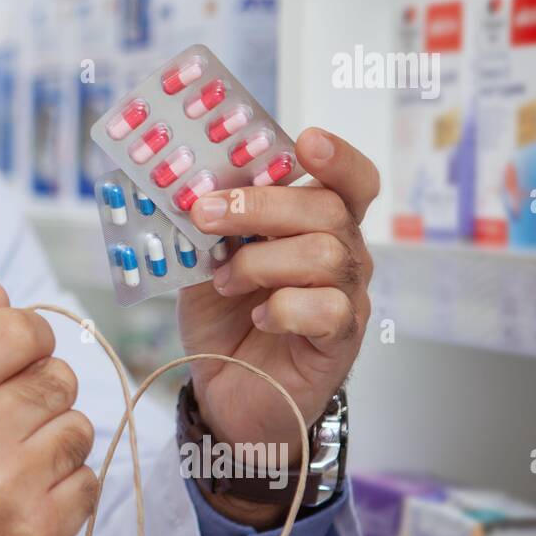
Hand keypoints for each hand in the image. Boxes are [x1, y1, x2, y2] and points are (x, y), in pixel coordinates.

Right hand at [0, 281, 97, 535]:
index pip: (16, 329)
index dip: (29, 338)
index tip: (22, 358)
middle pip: (56, 377)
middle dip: (42, 392)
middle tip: (12, 419)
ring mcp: (6, 489)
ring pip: (79, 428)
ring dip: (56, 440)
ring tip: (16, 461)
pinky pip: (89, 482)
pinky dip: (65, 488)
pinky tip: (27, 496)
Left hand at [177, 129, 377, 522]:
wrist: (227, 394)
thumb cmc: (224, 321)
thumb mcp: (205, 263)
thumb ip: (207, 229)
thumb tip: (185, 189)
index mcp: (315, 225)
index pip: (350, 180)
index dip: (337, 157)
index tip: (304, 140)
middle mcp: (343, 255)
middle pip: (328, 209)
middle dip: (261, 205)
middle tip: (206, 215)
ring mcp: (347, 298)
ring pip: (327, 254)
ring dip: (261, 261)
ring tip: (226, 282)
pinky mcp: (340, 341)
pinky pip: (327, 308)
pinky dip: (282, 308)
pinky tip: (258, 318)